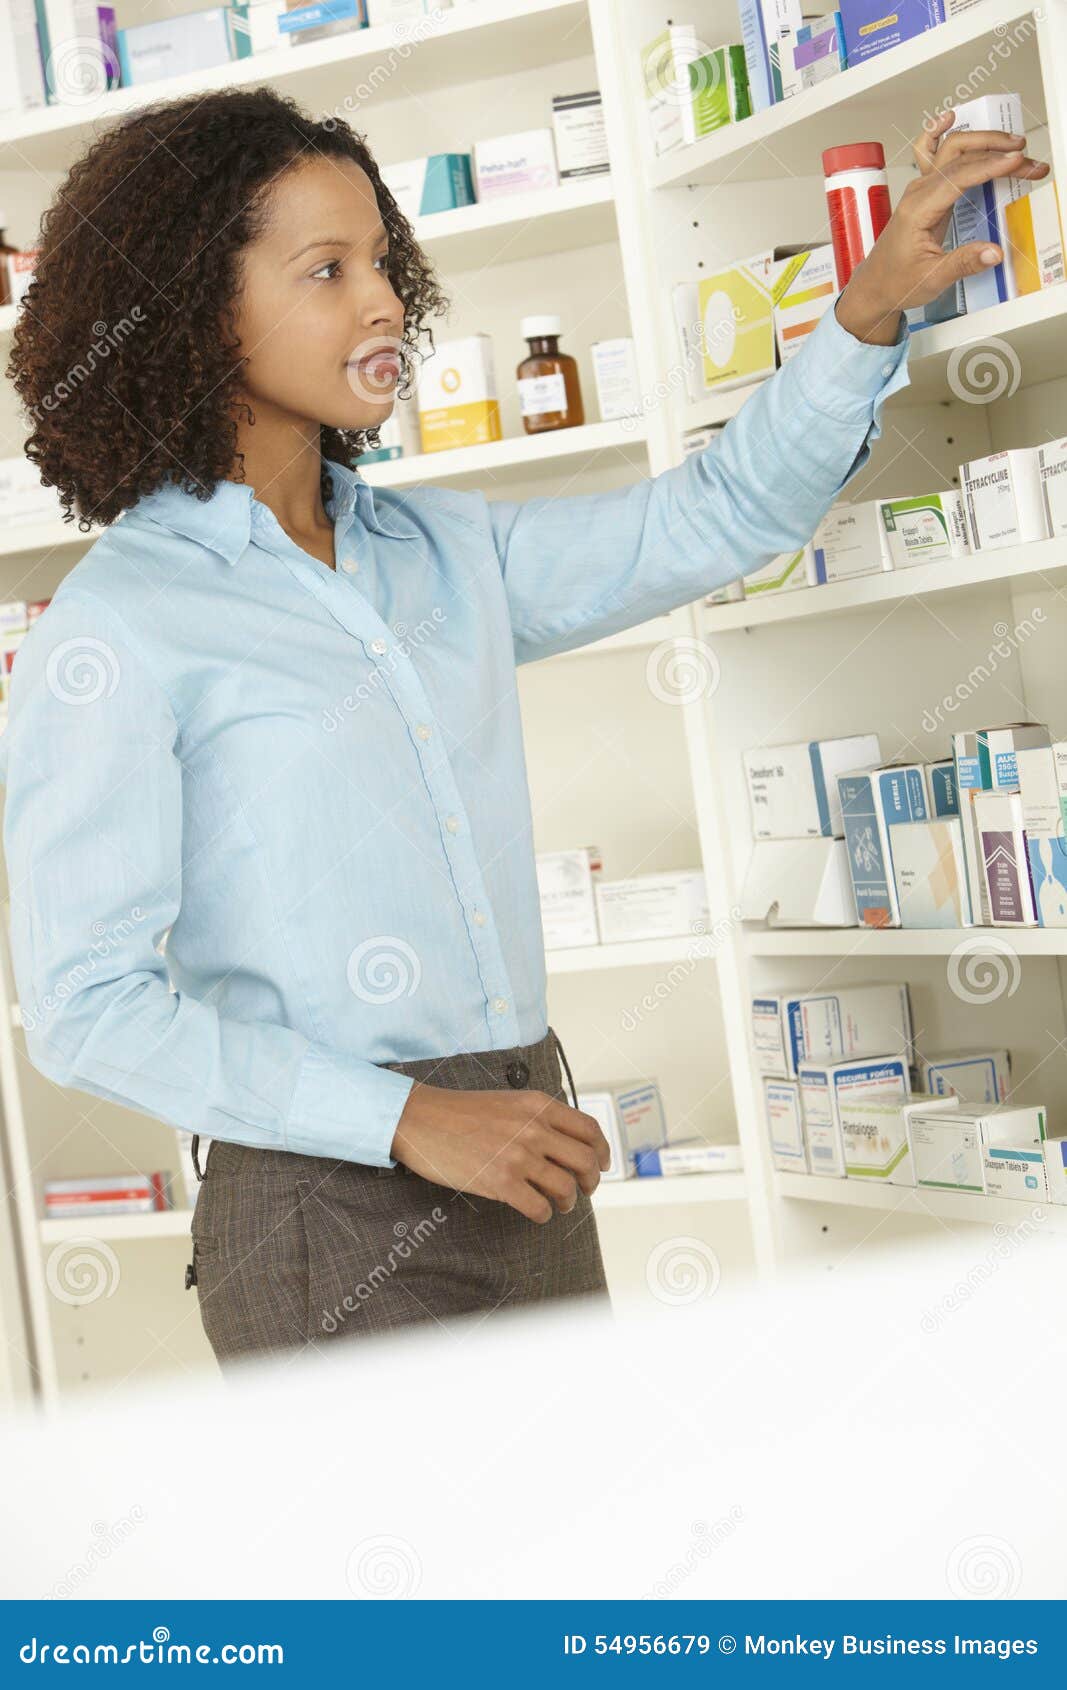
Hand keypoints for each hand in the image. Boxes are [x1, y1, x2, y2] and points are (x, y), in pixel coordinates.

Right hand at [391, 1082, 611, 1221]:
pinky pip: (539, 1208)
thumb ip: (539, 1117)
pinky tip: (536, 1211)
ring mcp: (519, 1156)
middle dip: (591, 1180)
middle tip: (585, 1189)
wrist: (421, 1119)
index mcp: (539, 1105)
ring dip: (569, 1201)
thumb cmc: (460, 1112)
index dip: (603, 1150)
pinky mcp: (501, 1182)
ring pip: (567, 1187)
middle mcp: (535, 1129)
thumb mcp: (509, 1101)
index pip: (590, 1129)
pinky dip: (543, 1215)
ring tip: (560, 1204)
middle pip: (587, 1160)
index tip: (602, 1163)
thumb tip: (565, 1143)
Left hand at [836, 109, 1049, 344]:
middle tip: (1026, 158)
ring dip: (984, 143)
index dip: (990, 166)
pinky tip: (950, 117)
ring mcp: (921, 189)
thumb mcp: (931, 279)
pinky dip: (943, 133)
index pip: (959, 176)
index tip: (1017, 162)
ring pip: (951, 150)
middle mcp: (918, 192)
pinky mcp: (926, 192)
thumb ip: (963, 264)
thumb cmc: (896, 281)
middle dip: (996, 151)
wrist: (875, 286)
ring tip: (1013, 144)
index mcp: (918, 210)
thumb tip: (994, 252)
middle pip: (959, 155)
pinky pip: (933, 154)